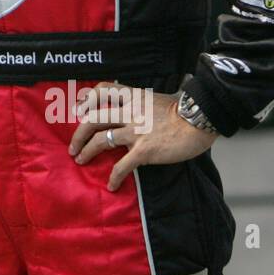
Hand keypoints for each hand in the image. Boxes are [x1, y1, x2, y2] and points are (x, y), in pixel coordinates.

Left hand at [68, 82, 217, 191]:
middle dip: (78, 134)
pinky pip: (122, 165)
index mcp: (134, 97)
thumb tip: (145, 106)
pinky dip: (114, 176)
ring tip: (80, 160)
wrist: (200, 120)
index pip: (104, 90)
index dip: (88, 98)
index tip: (79, 109)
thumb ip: (146, 103)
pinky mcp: (143, 150)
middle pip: (93, 119)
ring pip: (100, 140)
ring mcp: (135, 131)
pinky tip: (112, 185)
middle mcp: (129, 112)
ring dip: (87, 152)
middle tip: (73, 146)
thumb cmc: (186, 110)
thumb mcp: (160, 98)